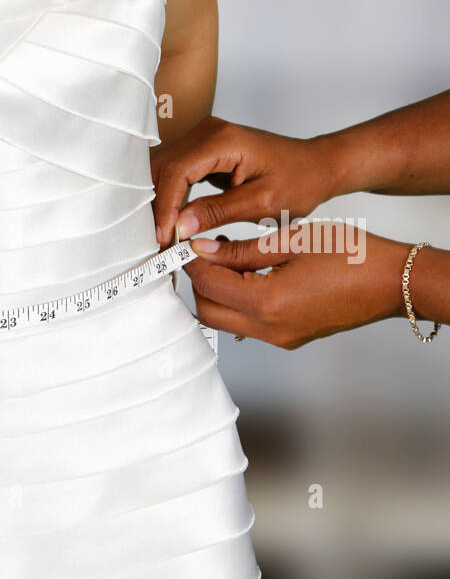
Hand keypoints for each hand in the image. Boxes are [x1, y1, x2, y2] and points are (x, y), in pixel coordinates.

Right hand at [152, 115, 336, 248]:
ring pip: (166, 170)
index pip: (177, 171)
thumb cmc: (299, 181)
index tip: (164, 238)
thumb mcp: (262, 203)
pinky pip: (177, 172)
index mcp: (223, 140)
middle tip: (158, 242)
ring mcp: (204, 138)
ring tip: (163, 235)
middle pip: (164, 167)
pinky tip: (174, 221)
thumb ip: (218, 212)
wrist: (317, 166)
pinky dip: (171, 196)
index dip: (165, 206)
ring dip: (161, 202)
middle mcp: (208, 132)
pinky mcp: (204, 151)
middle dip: (156, 205)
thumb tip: (180, 226)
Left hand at [183, 223, 409, 348]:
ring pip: (226, 319)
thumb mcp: (289, 241)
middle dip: (198, 280)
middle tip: (201, 249)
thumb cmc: (350, 255)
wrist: (390, 281)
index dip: (192, 261)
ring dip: (217, 291)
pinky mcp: (290, 337)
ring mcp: (281, 338)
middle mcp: (271, 330)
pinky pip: (249, 323)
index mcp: (268, 303)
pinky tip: (248, 271)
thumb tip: (203, 250)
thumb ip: (240, 249)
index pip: (208, 285)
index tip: (188, 240)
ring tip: (227, 255)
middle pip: (208, 311)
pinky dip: (238, 299)